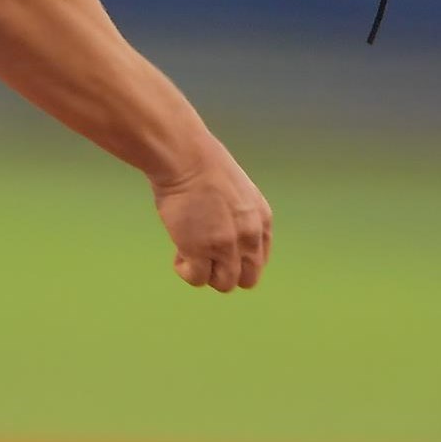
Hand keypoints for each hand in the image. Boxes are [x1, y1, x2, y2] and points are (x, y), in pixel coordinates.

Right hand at [150, 139, 272, 291]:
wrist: (185, 157)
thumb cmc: (204, 166)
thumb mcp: (239, 192)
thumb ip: (241, 218)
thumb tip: (228, 236)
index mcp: (262, 221)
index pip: (259, 260)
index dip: (238, 260)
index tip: (220, 251)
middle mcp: (249, 237)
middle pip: (247, 279)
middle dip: (226, 272)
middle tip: (206, 257)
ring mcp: (226, 246)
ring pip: (223, 284)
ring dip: (206, 273)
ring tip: (189, 253)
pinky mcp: (200, 251)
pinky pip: (197, 279)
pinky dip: (186, 271)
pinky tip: (178, 253)